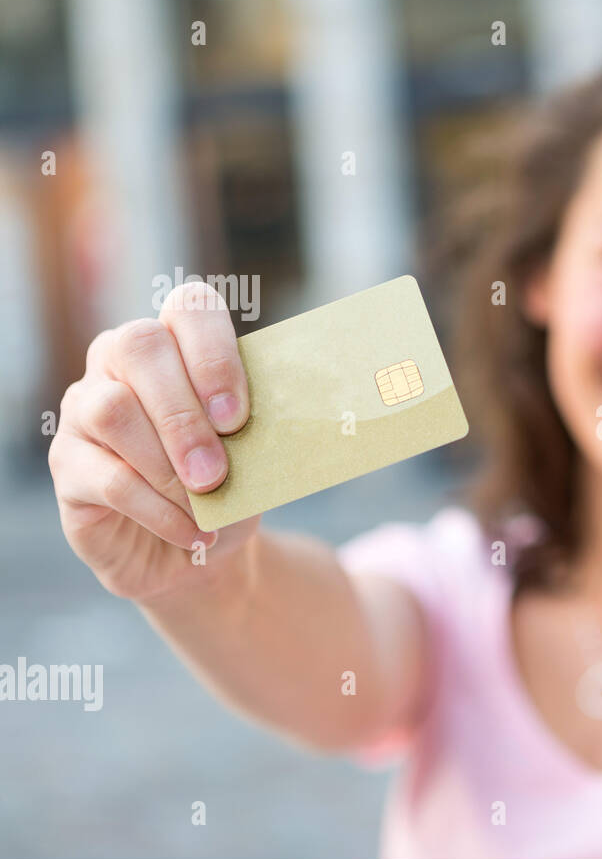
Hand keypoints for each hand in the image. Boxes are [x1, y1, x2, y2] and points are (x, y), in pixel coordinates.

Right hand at [49, 282, 259, 603]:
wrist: (196, 550)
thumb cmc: (228, 489)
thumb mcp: (255, 455)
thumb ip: (256, 428)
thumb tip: (276, 423)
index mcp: (176, 343)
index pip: (188, 307)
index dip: (214, 353)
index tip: (237, 417)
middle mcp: (119, 362)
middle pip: (139, 348)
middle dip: (186, 415)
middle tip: (217, 471)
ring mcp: (83, 408)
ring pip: (113, 410)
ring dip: (168, 464)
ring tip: (206, 503)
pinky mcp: (68, 464)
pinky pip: (107, 478)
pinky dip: (159, 511)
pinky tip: (193, 533)